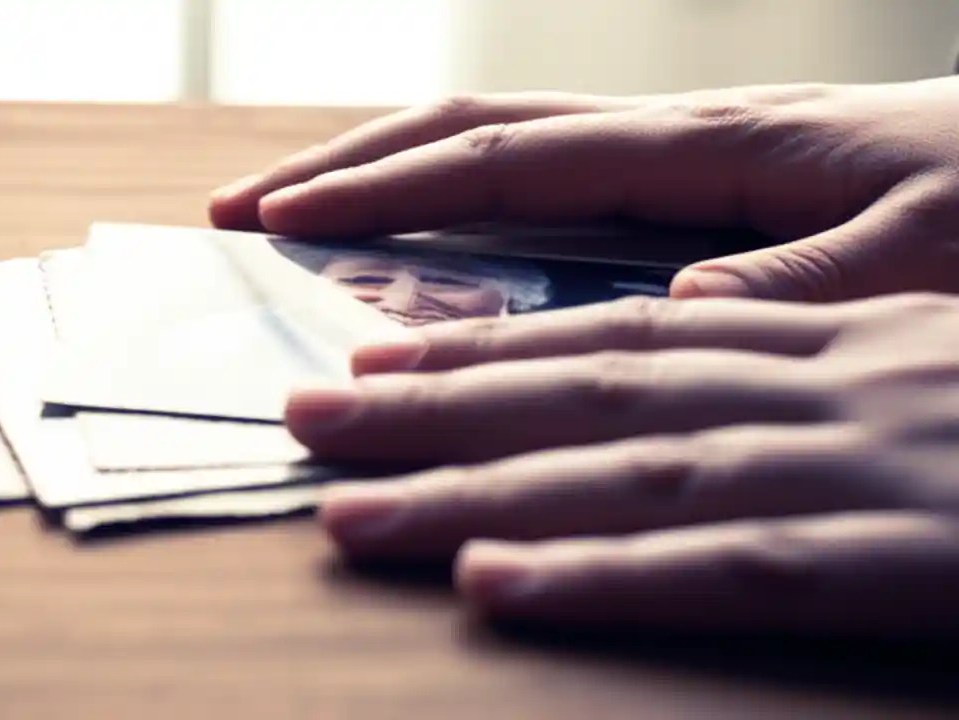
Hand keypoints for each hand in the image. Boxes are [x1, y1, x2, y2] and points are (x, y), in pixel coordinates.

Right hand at [210, 79, 958, 301]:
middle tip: (242, 207)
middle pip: (470, 130)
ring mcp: (673, 151)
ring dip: (388, 174)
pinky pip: (544, 180)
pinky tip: (429, 240)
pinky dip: (460, 202)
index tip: (281, 216)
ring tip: (298, 214)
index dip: (386, 188)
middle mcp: (669, 135)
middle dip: (347, 165)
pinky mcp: (690, 179)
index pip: (507, 160)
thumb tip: (665, 300)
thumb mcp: (924, 251)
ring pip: (497, 146)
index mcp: (706, 145)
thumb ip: (798, 273)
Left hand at [285, 293, 958, 637]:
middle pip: (583, 392)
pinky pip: (726, 573)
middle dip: (433, 408)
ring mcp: (856, 468)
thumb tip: (677, 371)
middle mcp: (817, 388)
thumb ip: (799, 372)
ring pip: (622, 474)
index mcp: (822, 343)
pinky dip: (601, 582)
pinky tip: (492, 596)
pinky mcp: (905, 559)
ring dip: (470, 493)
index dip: (484, 350)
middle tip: (304, 419)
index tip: (372, 361)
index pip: (614, 334)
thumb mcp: (922, 377)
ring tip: (343, 515)